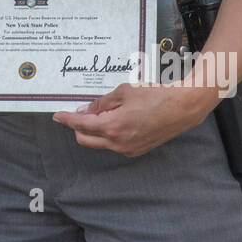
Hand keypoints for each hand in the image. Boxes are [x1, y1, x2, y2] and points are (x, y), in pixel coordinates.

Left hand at [52, 82, 216, 156]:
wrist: (183, 108)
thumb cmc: (155, 95)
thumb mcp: (124, 92)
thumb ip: (101, 103)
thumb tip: (85, 110)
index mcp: (113, 127)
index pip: (81, 125)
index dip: (67, 119)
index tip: (58, 115)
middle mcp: (118, 143)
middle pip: (85, 139)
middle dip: (78, 126)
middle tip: (81, 111)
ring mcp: (128, 149)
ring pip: (100, 142)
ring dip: (95, 129)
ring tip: (105, 111)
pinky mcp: (137, 150)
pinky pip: (114, 144)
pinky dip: (109, 133)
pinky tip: (116, 118)